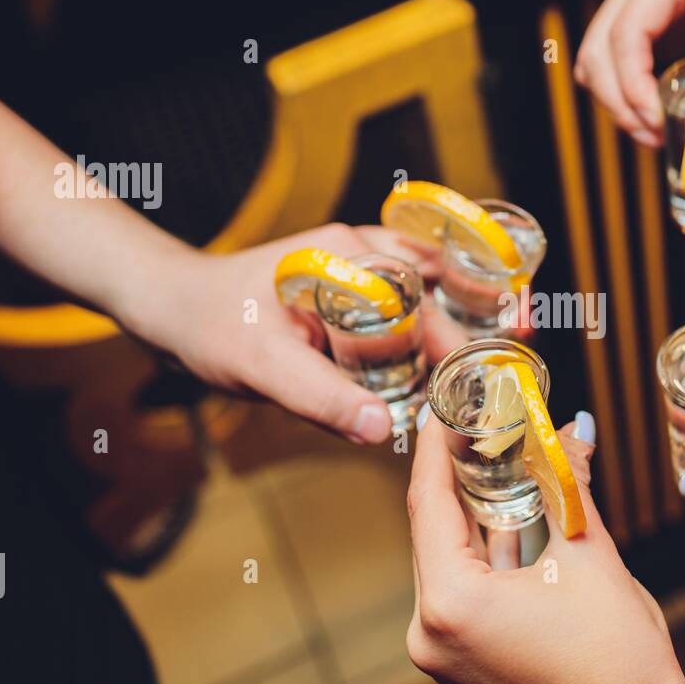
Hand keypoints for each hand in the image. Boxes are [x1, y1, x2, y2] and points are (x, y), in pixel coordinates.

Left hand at [115, 223, 469, 444]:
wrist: (168, 308)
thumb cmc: (208, 324)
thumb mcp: (263, 367)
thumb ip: (322, 398)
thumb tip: (384, 429)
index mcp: (348, 255)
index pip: (429, 287)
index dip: (468, 325)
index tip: (495, 362)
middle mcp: (359, 254)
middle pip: (441, 282)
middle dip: (482, 315)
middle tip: (517, 351)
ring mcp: (354, 271)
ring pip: (427, 291)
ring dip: (459, 320)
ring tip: (495, 358)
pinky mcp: (345, 294)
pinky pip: (402, 306)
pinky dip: (428, 329)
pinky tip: (441, 364)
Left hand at [406, 411, 684, 683]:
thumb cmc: (617, 656)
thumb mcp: (588, 552)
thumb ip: (566, 481)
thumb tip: (568, 429)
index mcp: (452, 604)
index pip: (428, 503)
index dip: (435, 447)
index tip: (440, 407)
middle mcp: (431, 629)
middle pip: (433, 529)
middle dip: (455, 473)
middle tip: (470, 422)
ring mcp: (443, 647)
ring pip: (449, 555)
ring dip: (473, 509)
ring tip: (490, 454)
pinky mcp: (463, 653)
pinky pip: (463, 584)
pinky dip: (484, 549)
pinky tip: (504, 507)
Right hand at [574, 0, 684, 146]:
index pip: (629, 31)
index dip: (634, 84)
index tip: (659, 121)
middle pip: (598, 52)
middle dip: (622, 105)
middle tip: (658, 138)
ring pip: (590, 62)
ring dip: (613, 105)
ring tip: (653, 134)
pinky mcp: (618, 20)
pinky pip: (598, 64)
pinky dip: (614, 96)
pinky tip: (646, 115)